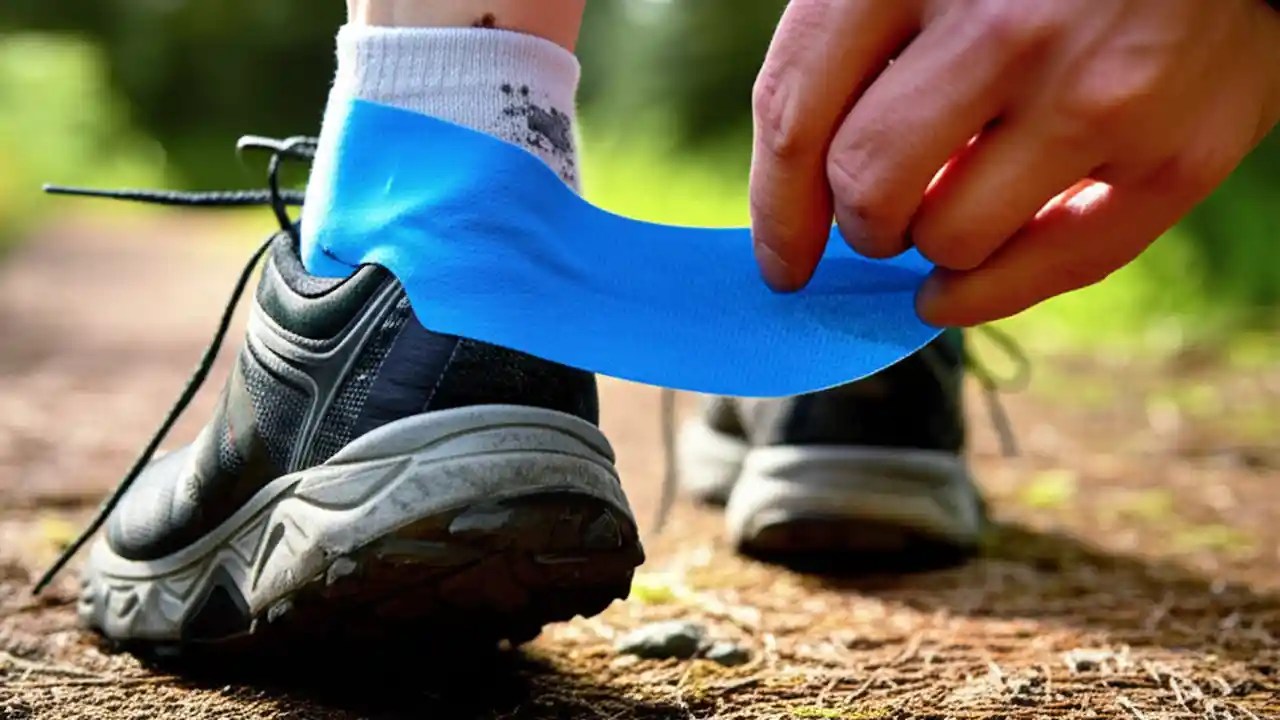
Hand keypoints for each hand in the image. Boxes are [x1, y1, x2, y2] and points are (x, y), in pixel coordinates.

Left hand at [749, 0, 1279, 325]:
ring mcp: (1096, 89)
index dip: (777, 210)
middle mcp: (1003, 22)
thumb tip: (804, 196)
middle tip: (878, 216)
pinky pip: (1054, 270)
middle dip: (860, 223)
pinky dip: (983, 298)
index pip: (796, 115)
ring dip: (930, 245)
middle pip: (866, 185)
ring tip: (948, 209)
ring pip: (948, 239)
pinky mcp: (1179, 151)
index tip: (782, 259)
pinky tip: (951, 294)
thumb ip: (865, 53)